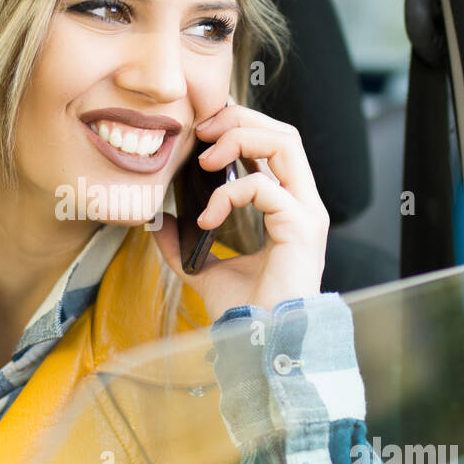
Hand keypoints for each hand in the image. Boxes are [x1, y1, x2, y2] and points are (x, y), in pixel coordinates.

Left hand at [151, 103, 329, 317]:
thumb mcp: (205, 268)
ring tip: (204, 160)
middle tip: (201, 132)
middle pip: (283, 132)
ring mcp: (307, 212)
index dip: (240, 127)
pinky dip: (229, 194)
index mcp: (288, 205)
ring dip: (239, 140)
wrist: (262, 343)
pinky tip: (208, 218)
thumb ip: (183, 243)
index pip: (274, 144)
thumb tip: (156, 222)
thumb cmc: (247, 310)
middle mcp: (303, 203)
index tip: (201, 134)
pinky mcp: (302, 227)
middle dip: (239, 120)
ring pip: (284, 143)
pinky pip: (265, 187)